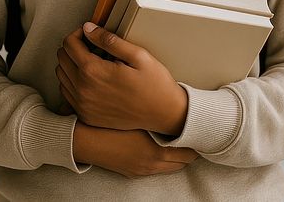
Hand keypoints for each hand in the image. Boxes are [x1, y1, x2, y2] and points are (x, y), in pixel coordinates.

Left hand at [56, 23, 187, 135]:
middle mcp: (83, 90)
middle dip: (73, 47)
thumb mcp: (138, 55)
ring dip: (72, 65)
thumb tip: (88, 28)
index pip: (69, 44)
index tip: (90, 34)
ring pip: (61, 76)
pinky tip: (91, 80)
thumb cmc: (154, 84)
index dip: (79, 33)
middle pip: (61, 58)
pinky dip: (73, 83)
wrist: (164, 114)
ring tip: (92, 63)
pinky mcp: (86, 116)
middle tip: (92, 46)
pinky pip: (67, 94)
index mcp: (93, 71)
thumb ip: (109, 40)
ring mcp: (83, 105)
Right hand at [72, 123, 196, 177]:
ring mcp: (142, 170)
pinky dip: (163, 159)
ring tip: (180, 140)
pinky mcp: (131, 173)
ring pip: (171, 166)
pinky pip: (157, 169)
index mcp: (156, 151)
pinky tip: (159, 147)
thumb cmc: (108, 124)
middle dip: (189, 148)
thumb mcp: (134, 115)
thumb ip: (154, 114)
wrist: (84, 141)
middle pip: (183, 161)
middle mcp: (152, 164)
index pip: (188, 150)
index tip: (199, 128)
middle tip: (194, 134)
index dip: (195, 139)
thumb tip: (171, 110)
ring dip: (176, 155)